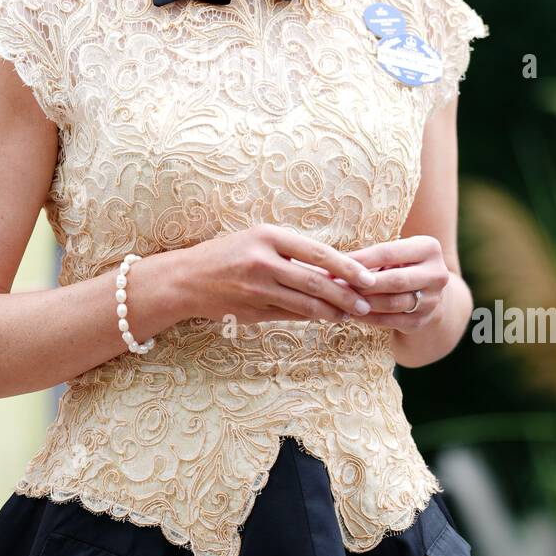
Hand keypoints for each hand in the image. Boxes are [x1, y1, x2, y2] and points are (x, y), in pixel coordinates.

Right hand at [179, 224, 378, 326]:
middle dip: (345, 296)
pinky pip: (289, 316)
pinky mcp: (252, 311)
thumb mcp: (256, 240)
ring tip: (349, 314)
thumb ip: (290, 252)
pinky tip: (324, 318)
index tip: (369, 277)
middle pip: (315, 282)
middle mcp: (263, 262)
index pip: (318, 253)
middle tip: (365, 304)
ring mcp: (257, 290)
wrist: (186, 279)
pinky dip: (310, 317)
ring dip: (331, 312)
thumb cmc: (227, 254)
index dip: (347, 267)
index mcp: (268, 237)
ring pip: (304, 304)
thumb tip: (331, 268)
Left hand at [333, 235, 449, 332]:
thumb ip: (373, 256)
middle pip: (395, 280)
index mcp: (429, 248)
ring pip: (392, 303)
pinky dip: (369, 318)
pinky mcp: (422, 320)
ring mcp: (432, 300)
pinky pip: (391, 321)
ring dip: (364, 302)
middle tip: (338, 285)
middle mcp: (436, 274)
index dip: (361, 259)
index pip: (389, 252)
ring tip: (341, 299)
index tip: (336, 263)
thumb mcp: (396, 253)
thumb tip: (336, 262)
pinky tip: (351, 313)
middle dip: (363, 284)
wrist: (427, 292)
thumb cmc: (401, 265)